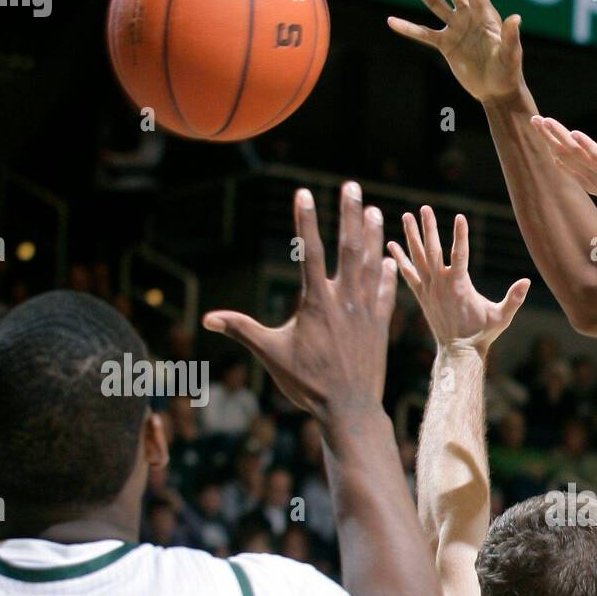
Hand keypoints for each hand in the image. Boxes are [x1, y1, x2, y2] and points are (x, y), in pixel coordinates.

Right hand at [203, 182, 395, 422]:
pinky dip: (387, 276)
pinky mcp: (380, 327)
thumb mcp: (271, 355)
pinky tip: (389, 259)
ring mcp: (365, 313)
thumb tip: (207, 319)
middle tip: (351, 186)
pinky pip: (384, 294)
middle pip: (347, 248)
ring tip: (374, 210)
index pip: (308, 252)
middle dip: (349, 214)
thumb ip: (242, 330)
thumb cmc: (307, 384)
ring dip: (372, 236)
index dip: (305, 221)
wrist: (349, 409)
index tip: (304, 192)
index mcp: (316, 303)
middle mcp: (344, 301)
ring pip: (370, 265)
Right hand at [389, 0, 523, 104]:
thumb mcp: (511, 55)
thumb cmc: (508, 71)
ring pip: (435, 4)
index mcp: (485, 15)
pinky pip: (423, 34)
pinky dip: (408, 28)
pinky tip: (391, 21)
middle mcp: (468, 17)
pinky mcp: (445, 44)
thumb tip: (516, 18)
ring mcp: (455, 29)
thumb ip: (510, 37)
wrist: (497, 91)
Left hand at [389, 206, 528, 352]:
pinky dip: (399, 259)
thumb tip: (527, 281)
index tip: (460, 217)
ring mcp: (428, 289)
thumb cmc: (482, 333)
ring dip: (411, 236)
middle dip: (429, 228)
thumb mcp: (501, 317)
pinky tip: (391, 244)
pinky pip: (407, 273)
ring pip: (417, 258)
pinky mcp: (421, 295)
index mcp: (459, 286)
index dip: (460, 235)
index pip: (460, 255)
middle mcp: (440, 284)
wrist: (458, 351)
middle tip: (425, 208)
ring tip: (406, 216)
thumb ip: (513, 299)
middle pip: (433, 250)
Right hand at [530, 117, 596, 222]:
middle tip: (533, 120)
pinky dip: (586, 145)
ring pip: (576, 153)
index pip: (569, 163)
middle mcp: (594, 178)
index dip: (554, 148)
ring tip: (545, 121)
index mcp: (594, 181)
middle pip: (566, 155)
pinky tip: (575, 133)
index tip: (542, 135)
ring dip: (559, 136)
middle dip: (548, 137)